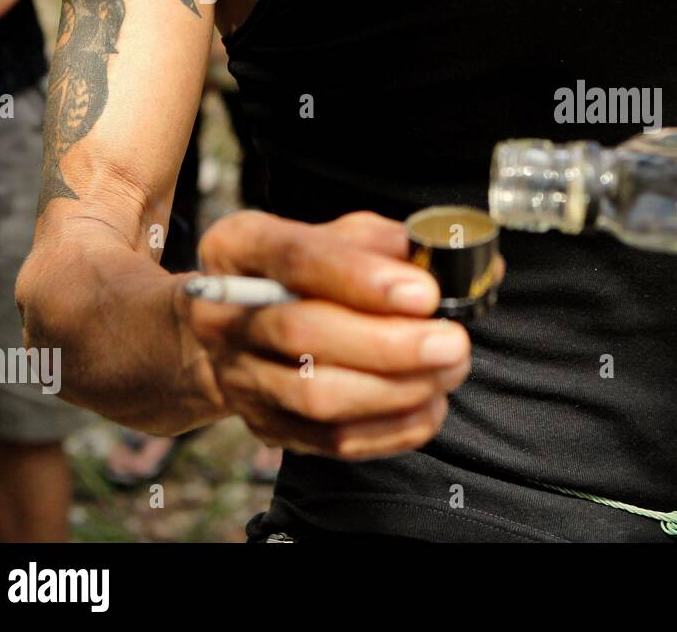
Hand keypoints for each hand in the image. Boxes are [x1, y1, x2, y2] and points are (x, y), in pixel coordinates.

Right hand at [185, 210, 482, 459]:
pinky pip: (332, 441)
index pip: (296, 260)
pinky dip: (392, 428)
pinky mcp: (267, 426)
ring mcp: (240, 377)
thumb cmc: (308, 273)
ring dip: (397, 389)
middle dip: (390, 344)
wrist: (247, 329)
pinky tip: (431, 404)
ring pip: (317, 397)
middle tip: (452, 342)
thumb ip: (386, 243)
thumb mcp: (338, 235)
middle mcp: (224, 316)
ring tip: (450, 369)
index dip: (362, 279)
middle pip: (303, 335)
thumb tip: (449, 266)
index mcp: (240, 247)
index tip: (424, 294)